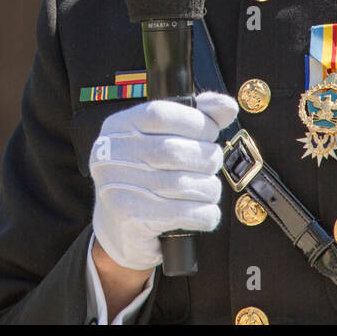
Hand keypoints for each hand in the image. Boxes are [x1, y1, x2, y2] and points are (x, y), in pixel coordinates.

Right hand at [89, 91, 238, 270]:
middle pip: (174, 151)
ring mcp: (116, 189)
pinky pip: (183, 214)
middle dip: (206, 158)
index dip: (196, 122)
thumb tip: (226, 106)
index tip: (210, 133)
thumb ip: (196, 120)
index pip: (160, 114)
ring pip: (183, 184)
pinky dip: (204, 214)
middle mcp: (110, 156)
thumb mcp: (164, 140)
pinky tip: (202, 214)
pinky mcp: (129, 220)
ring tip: (207, 190)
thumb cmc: (146, 178)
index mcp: (118, 128)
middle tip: (211, 166)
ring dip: (208, 188)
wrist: (118, 228)